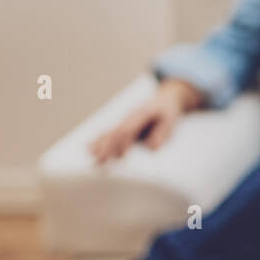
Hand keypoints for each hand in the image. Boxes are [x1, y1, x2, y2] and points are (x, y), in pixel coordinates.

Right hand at [88, 78, 202, 163]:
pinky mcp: (123, 123)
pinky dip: (99, 139)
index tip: (121, 156)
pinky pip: (109, 131)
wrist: (165, 98)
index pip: (130, 129)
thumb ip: (163, 133)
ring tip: (91, 156)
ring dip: (100, 144)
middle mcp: (130, 116)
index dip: (124, 142)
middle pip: (116, 132)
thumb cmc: (168, 111)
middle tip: (100, 160)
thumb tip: (152, 147)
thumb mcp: (171, 120)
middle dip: (107, 147)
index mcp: (141, 114)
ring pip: (110, 132)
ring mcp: (125, 119)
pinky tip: (88, 146)